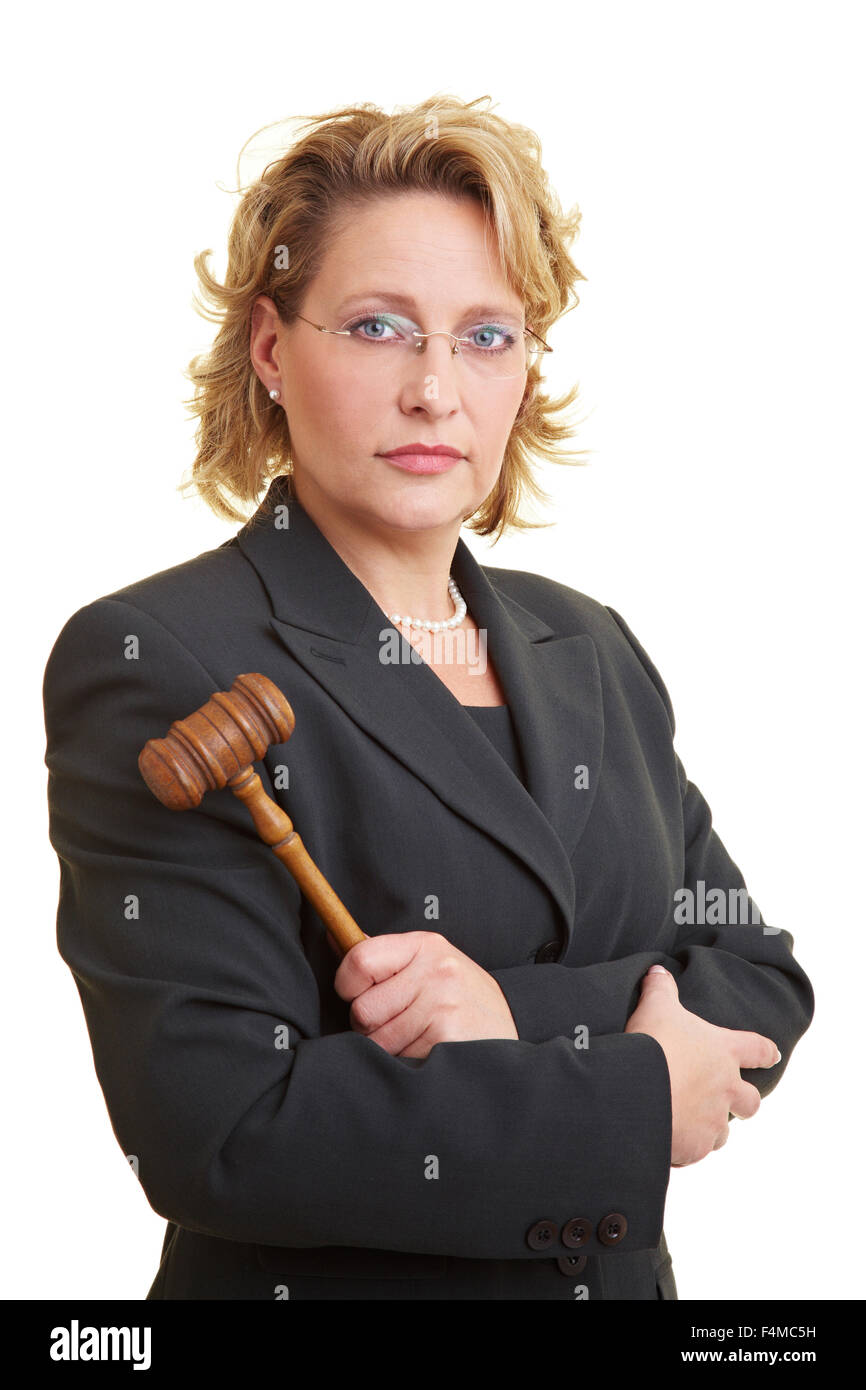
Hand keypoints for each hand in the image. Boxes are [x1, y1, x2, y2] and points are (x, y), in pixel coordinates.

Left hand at [332, 930, 518, 1058]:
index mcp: (424, 945)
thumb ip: (382, 955)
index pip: (358, 960)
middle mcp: (435, 969)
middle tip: (395, 1022)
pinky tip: (429, 1048)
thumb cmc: (459, 997)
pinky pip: (399, 1058)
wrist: (510, 1027)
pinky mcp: (448, 1034)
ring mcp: (443, 1002)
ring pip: (378, 1040)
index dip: (348, 986)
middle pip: (363, 1010)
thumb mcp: (427, 963)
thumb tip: (334, 936)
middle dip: (369, 1026)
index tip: (358, 994)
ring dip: (388, 1047)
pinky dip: (407, 1061)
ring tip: (416, 1036)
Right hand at [625, 964, 780, 1166]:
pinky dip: (683, 1147)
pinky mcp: (696, 1147)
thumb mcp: (656, 1007)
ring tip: (687, 1122)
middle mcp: (727, 1089)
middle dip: (744, 1103)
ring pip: (723, 1133)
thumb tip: (657, 970)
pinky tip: (665, 1140)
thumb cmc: (653, 1043)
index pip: (757, 1049)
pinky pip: (695, 1152)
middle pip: (750, 1102)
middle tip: (729, 1101)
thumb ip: (660, 988)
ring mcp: (714, 1121)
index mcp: (724, 1052)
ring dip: (710, 1128)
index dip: (766, 1052)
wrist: (636, 1090)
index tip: (773, 1055)